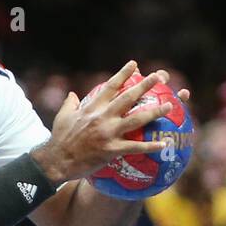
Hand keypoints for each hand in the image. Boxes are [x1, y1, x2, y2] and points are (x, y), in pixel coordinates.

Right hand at [32, 61, 190, 184]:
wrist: (55, 161)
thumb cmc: (59, 139)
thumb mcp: (63, 116)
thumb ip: (70, 104)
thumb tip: (72, 95)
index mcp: (92, 107)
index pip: (110, 86)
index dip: (124, 74)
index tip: (135, 64)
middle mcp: (102, 117)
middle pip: (128, 98)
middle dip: (145, 85)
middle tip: (160, 77)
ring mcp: (108, 133)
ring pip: (136, 119)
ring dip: (155, 112)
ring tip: (170, 106)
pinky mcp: (111, 150)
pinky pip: (134, 147)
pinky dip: (150, 146)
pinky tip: (164, 144)